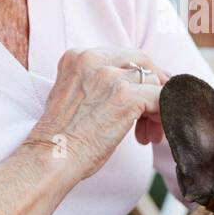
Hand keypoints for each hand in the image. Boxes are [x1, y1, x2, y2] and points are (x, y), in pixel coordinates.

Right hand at [23, 47, 170, 182]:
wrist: (51, 158)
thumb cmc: (61, 138)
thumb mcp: (75, 96)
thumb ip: (98, 84)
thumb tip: (132, 89)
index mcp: (78, 57)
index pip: (122, 57)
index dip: (135, 78)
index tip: (141, 98)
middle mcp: (93, 59)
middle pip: (141, 62)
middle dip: (151, 87)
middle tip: (153, 113)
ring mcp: (110, 76)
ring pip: (152, 82)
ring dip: (155, 108)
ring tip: (146, 134)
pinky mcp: (126, 96)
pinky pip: (160, 98)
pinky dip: (162, 115)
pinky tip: (151, 134)